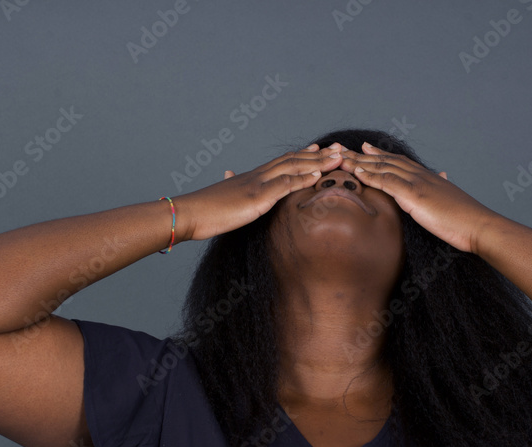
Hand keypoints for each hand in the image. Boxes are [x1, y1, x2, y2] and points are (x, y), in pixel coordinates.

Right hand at [173, 145, 342, 241]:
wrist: (189, 213)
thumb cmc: (205, 210)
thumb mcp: (225, 197)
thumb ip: (232, 186)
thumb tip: (230, 174)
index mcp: (253, 177)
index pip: (283, 161)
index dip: (304, 154)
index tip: (321, 148)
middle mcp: (259, 176)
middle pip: (294, 160)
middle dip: (320, 154)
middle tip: (342, 149)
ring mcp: (259, 185)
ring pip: (294, 167)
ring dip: (319, 162)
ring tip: (340, 158)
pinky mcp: (257, 198)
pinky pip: (284, 185)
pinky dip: (304, 179)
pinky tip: (320, 175)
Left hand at [332, 142, 503, 253]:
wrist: (478, 225)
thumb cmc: (465, 219)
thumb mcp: (448, 202)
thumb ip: (441, 190)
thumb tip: (443, 177)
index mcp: (427, 177)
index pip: (398, 161)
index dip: (379, 155)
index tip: (364, 149)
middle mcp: (420, 175)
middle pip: (385, 161)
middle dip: (361, 155)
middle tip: (342, 148)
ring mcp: (416, 183)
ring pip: (382, 167)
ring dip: (359, 162)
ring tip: (340, 157)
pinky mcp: (414, 195)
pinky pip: (387, 182)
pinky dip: (370, 176)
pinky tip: (356, 172)